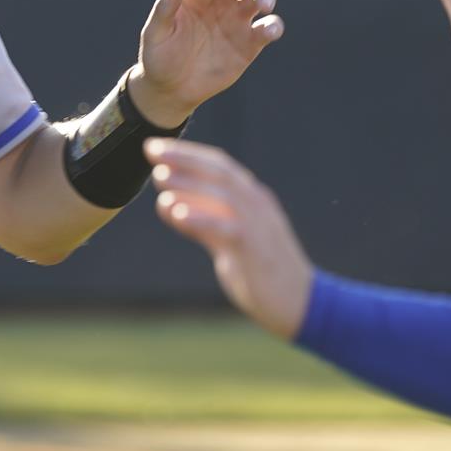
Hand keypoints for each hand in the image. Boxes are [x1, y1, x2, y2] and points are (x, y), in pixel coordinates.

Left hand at [129, 0, 284, 125]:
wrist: (172, 89)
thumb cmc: (159, 57)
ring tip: (265, 4)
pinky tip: (270, 31)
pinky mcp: (250, 43)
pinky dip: (273, 26)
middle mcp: (220, 1)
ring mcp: (237, 21)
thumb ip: (164, 10)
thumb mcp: (155, 34)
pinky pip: (267, 29)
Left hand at [147, 139, 311, 339]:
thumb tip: (167, 203)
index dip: (188, 153)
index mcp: (253, 198)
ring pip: (223, 193)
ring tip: (159, 176)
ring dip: (189, 183)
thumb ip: (200, 222)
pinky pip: (227, 227)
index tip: (156, 147)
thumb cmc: (260, 270)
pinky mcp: (255, 248)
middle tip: (151, 149)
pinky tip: (176, 212)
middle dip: (184, 157)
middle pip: (219, 171)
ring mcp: (259, 224)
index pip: (219, 165)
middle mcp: (257, 204)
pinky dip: (201, 217)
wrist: (299, 303)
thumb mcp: (226, 241)